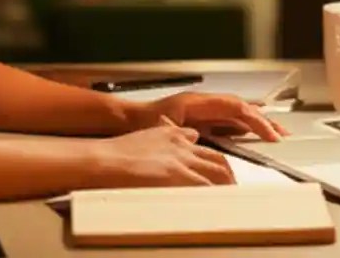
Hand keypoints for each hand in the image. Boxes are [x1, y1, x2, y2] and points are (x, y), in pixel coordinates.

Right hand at [88, 118, 235, 187]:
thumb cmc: (117, 153)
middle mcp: (184, 146)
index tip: (216, 168)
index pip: (201, 145)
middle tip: (230, 187)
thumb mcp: (143, 138)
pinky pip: (208, 186)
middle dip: (227, 174)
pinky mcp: (182, 176)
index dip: (211, 159)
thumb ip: (160, 139)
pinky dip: (216, 194)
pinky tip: (218, 203)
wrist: (109, 159)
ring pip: (218, 171)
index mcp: (173, 135)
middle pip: (217, 158)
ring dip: (227, 185)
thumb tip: (170, 144)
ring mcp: (185, 161)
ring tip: (230, 197)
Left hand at [144, 92, 287, 141]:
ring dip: (256, 122)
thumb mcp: (163, 129)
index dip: (255, 120)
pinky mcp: (200, 118)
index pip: (235, 107)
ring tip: (275, 133)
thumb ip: (184, 134)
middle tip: (281, 135)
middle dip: (262, 120)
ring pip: (236, 113)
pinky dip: (243, 125)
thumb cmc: (141, 122)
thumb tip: (204, 141)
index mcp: (197, 102)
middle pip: (240, 108)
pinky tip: (252, 132)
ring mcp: (203, 109)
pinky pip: (228, 119)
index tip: (269, 135)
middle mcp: (203, 103)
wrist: (126, 119)